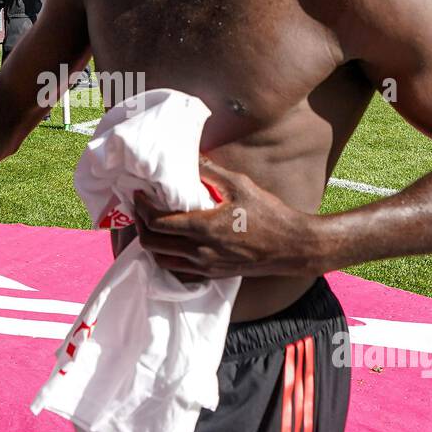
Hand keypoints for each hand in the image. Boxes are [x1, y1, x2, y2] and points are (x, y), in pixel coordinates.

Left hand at [133, 158, 319, 281]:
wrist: (291, 247)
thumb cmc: (269, 214)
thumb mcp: (240, 185)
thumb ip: (211, 172)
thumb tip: (191, 157)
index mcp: (202, 228)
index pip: (156, 222)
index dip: (141, 208)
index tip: (139, 194)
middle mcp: (199, 251)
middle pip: (152, 244)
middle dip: (140, 224)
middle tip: (142, 208)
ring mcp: (205, 266)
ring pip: (162, 260)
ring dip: (152, 243)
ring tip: (153, 224)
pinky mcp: (212, 274)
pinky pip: (178, 270)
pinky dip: (168, 257)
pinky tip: (173, 243)